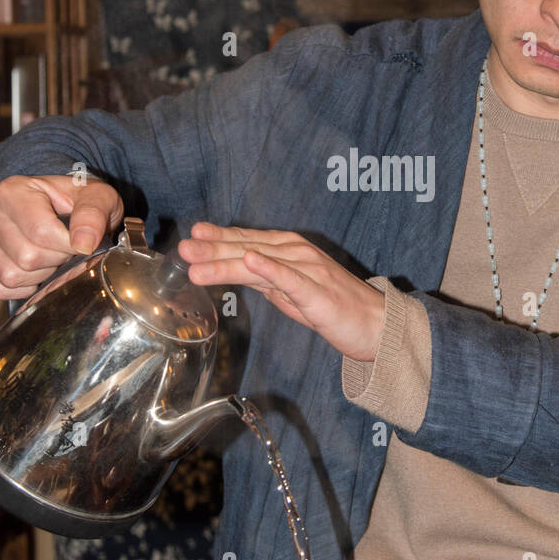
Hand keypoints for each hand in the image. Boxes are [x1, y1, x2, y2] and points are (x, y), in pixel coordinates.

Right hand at [0, 174, 123, 300]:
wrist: (65, 208)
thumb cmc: (79, 201)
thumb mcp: (96, 196)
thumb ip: (93, 214)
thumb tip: (84, 244)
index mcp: (13, 191)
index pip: (40, 232)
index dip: (68, 245)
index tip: (82, 242)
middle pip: (27, 257)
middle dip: (57, 259)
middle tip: (69, 248)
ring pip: (13, 276)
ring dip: (43, 274)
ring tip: (55, 256)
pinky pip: (3, 288)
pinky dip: (27, 287)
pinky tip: (42, 269)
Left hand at [179, 223, 385, 362]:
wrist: (375, 324)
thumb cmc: (333, 306)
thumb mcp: (290, 290)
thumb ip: (265, 278)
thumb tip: (236, 268)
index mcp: (289, 251)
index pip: (247, 241)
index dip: (219, 238)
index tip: (193, 235)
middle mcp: (296, 253)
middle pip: (247, 248)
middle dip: (213, 248)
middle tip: (183, 248)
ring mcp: (308, 270)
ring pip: (260, 262)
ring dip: (227, 259)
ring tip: (198, 261)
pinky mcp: (318, 292)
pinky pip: (290, 279)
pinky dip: (269, 268)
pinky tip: (249, 260)